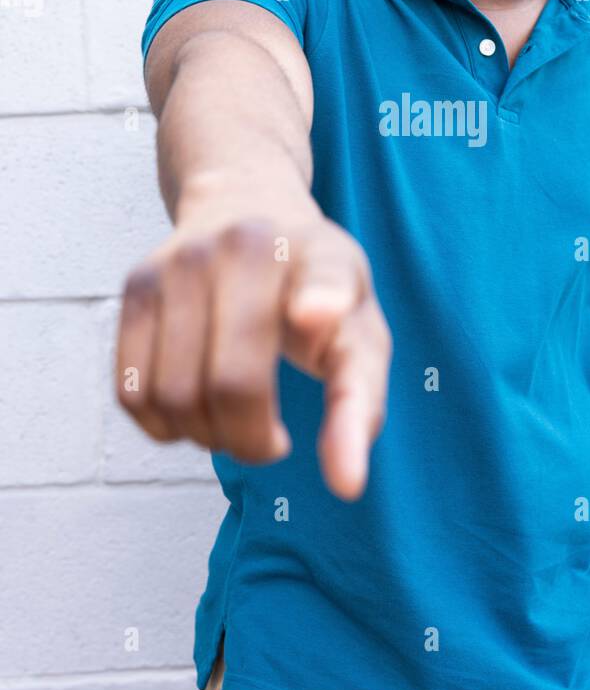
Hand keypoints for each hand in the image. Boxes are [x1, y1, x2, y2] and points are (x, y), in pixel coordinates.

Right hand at [115, 204, 391, 499]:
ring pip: (174, 397)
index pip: (326, 276)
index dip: (322, 299)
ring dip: (206, 438)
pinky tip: (196, 412)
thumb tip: (346, 485)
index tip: (316, 316)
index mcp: (320, 254)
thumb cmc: (314, 291)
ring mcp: (181, 262)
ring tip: (235, 425)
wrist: (245, 203)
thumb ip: (358, 404)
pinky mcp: (137, 284)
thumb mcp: (358, 331)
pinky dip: (163, 425)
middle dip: (252, 442)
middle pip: (233, 383)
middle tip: (273, 444)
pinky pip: (132, 390)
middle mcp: (245, 247)